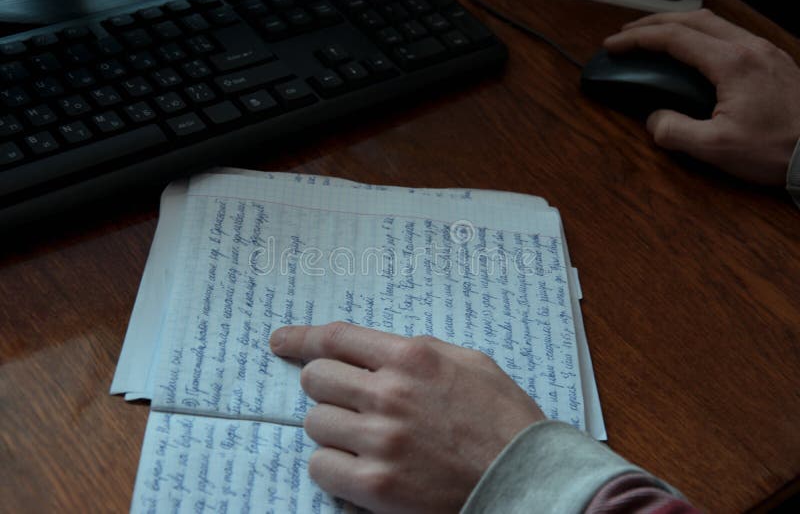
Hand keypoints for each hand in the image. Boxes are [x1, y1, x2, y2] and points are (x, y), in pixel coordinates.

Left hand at [270, 322, 545, 513]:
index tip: (280, 341)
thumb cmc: (503, 420)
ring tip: (363, 438)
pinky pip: (320, 466)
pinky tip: (358, 466)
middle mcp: (390, 393)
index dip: (300, 337)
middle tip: (345, 401)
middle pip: (316, 379)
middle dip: (325, 388)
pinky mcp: (376, 485)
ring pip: (314, 423)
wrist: (527, 480)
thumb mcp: (470, 363)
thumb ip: (419, 351)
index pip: (336, 338)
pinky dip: (333, 466)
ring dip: (332, 429)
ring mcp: (381, 440)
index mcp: (412, 357)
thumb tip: (377, 351)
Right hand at [604, 9, 799, 184]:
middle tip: (627, 34)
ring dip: (678, 25)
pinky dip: (701, 35)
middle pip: (692, 19)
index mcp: (732, 63)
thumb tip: (654, 120)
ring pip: (713, 22)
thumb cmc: (777, 149)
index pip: (673, 39)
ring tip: (655, 37)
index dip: (637, 40)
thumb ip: (675, 132)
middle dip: (653, 23)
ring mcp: (764, 51)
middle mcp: (749, 48)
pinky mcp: (772, 61)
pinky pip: (730, 34)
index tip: (614, 45)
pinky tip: (694, 50)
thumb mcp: (716, 148)